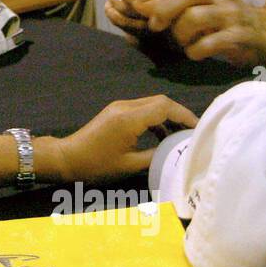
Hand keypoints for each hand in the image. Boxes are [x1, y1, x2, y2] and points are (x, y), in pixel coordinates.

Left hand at [50, 95, 198, 181]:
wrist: (67, 157)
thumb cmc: (96, 164)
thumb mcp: (129, 165)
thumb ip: (155, 156)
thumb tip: (176, 153)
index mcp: (129, 118)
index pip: (165, 107)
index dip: (185, 115)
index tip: (198, 129)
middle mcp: (125, 106)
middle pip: (161, 101)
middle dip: (179, 114)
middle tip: (192, 132)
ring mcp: (120, 107)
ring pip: (152, 104)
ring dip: (168, 116)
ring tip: (181, 135)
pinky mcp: (116, 111)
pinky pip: (142, 109)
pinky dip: (155, 119)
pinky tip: (162, 135)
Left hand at [131, 0, 265, 65]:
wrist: (265, 33)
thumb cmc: (222, 18)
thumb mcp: (200, 2)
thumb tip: (138, 2)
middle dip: (163, 9)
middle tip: (155, 26)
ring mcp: (230, 13)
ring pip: (194, 17)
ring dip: (179, 34)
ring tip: (182, 42)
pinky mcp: (239, 35)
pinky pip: (209, 43)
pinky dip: (195, 51)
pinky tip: (195, 53)